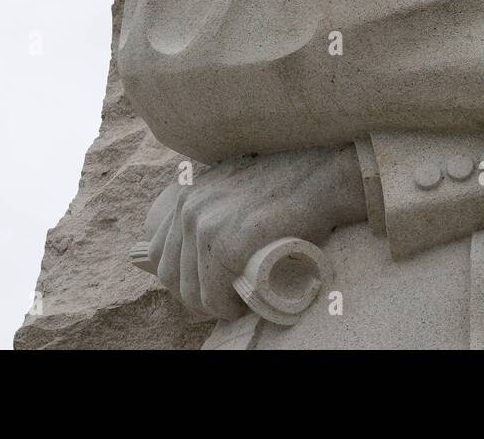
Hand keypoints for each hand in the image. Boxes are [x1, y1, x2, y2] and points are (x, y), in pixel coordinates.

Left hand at [142, 146, 366, 318]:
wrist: (323, 175)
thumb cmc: (289, 183)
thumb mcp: (237, 183)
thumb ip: (214, 202)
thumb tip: (194, 236)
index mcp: (188, 193)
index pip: (160, 250)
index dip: (182, 275)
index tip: (207, 284)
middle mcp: (189, 206)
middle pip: (170, 273)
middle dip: (194, 294)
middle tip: (224, 299)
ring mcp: (206, 224)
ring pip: (190, 289)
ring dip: (212, 304)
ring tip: (236, 302)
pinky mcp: (226, 244)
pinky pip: (212, 295)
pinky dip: (225, 308)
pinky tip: (242, 305)